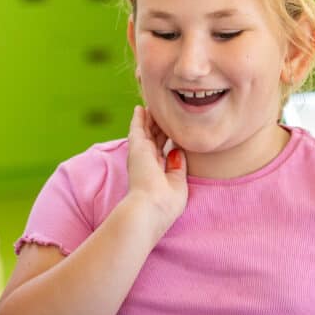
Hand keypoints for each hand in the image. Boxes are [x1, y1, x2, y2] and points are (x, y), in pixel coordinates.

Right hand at [120, 105, 187, 236]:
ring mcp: (141, 155)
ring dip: (149, 119)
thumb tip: (178, 151)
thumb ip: (178, 168)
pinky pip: (137, 128)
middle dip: (159, 126)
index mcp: (158, 172)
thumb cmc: (166, 204)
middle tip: (163, 113)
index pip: (163, 151)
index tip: (173, 131)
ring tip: (152, 106)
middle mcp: (148, 162)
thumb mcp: (178, 184)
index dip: (167, 139)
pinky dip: (138, 118)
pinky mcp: (136, 148)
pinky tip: (140, 108)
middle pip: (155, 139)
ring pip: (146, 131)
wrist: (150, 208)